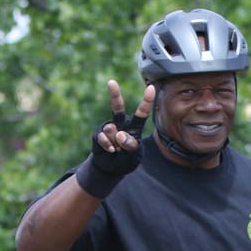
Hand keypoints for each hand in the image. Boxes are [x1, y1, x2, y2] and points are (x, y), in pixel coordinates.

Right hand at [76, 81, 154, 197]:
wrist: (110, 168)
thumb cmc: (126, 160)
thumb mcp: (134, 156)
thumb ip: (131, 145)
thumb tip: (120, 133)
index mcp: (134, 127)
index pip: (142, 113)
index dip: (147, 100)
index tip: (152, 87)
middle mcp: (121, 124)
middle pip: (117, 107)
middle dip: (114, 94)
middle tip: (111, 82)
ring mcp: (109, 127)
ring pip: (112, 131)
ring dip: (116, 144)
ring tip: (117, 150)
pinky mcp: (99, 133)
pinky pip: (104, 138)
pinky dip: (108, 146)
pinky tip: (111, 151)